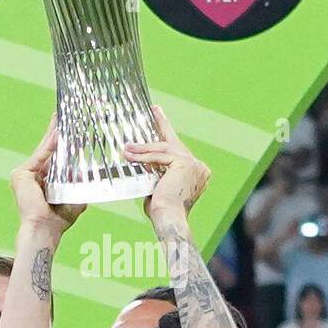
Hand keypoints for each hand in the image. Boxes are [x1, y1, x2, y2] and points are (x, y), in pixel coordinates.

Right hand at [10, 118, 84, 235]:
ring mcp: (25, 176)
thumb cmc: (59, 219)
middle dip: (54, 132)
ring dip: (53, 134)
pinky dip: (49, 145)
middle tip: (61, 114)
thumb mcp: (74, 196)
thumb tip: (87, 173)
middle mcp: (32, 177)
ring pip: (43, 151)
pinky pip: (39, 157)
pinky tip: (58, 134)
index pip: (54, 158)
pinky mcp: (20, 175)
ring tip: (61, 118)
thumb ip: (79, 183)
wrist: (46, 228)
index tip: (68, 129)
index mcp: (44, 182)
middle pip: (46, 150)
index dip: (60, 144)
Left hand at [124, 106, 209, 226]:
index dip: (166, 136)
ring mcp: (194, 164)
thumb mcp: (159, 187)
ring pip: (164, 149)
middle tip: (155, 110)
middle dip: (163, 124)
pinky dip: (143, 156)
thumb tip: (143, 162)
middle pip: (174, 143)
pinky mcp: (185, 164)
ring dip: (143, 148)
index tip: (159, 120)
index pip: (178, 151)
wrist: (167, 218)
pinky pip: (159, 156)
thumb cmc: (162, 210)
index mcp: (197, 172)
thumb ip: (156, 173)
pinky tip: (130, 155)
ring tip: (128, 147)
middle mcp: (199, 167)